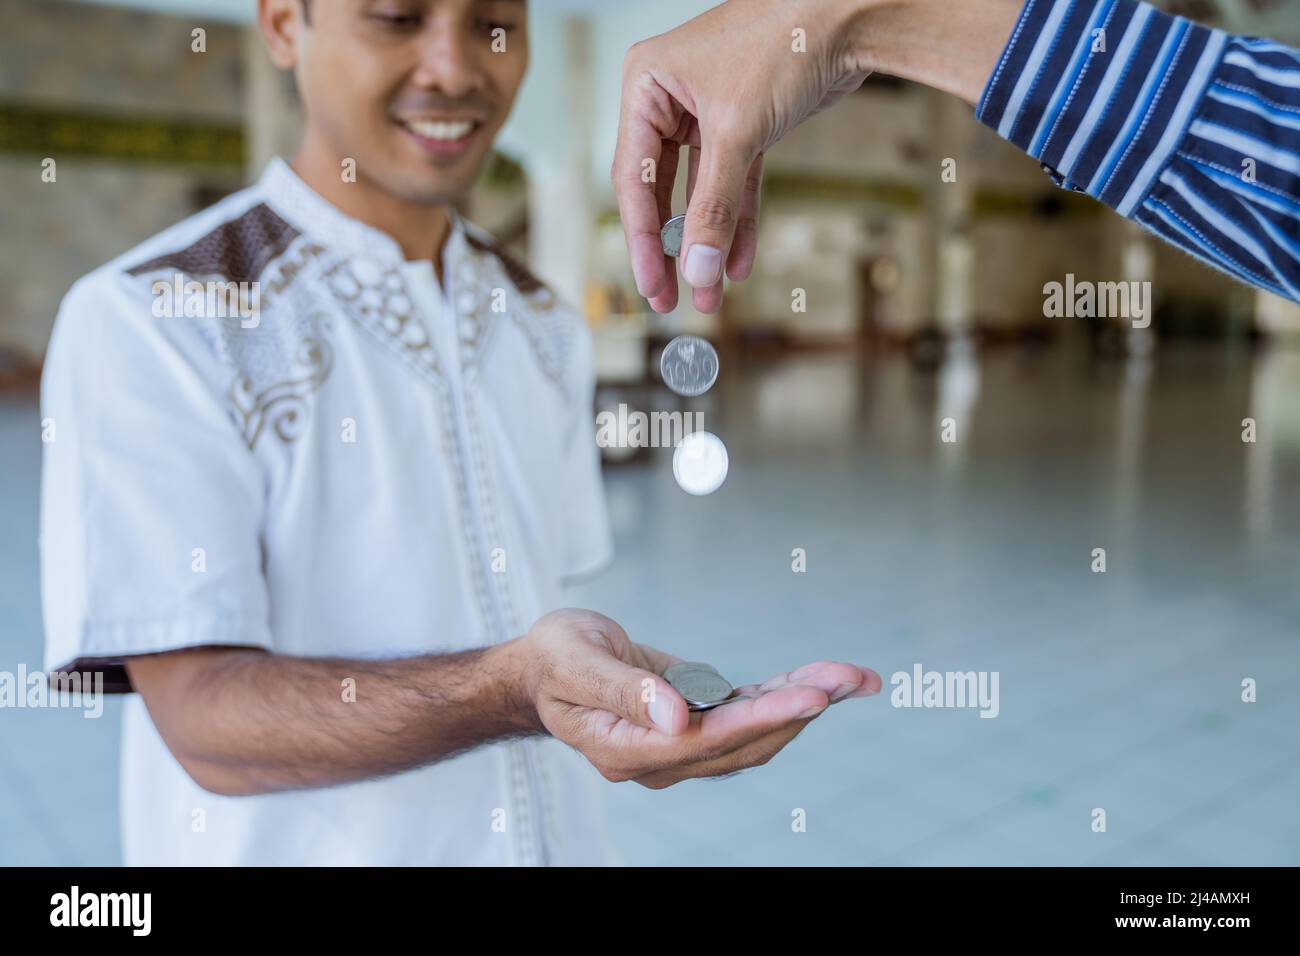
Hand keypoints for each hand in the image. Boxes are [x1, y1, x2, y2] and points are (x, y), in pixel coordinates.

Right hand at [514, 608, 880, 788]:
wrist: (540, 672)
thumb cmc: (552, 659)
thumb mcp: (574, 660)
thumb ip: (622, 689)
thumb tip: (676, 716)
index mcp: (627, 748)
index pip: (707, 740)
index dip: (762, 717)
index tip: (812, 694)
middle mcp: (660, 758)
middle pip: (745, 740)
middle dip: (802, 706)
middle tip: (852, 677)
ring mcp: (679, 746)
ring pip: (755, 732)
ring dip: (804, 702)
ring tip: (853, 676)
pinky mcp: (694, 725)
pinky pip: (747, 715)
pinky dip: (784, 694)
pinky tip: (820, 679)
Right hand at [612, 0, 1021, 314]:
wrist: (849, 14)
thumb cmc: (783, 41)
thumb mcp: (737, 132)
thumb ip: (713, 206)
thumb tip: (697, 268)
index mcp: (647, 86)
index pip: (633, 177)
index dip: (641, 238)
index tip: (650, 285)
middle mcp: (671, 99)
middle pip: (663, 191)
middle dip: (674, 248)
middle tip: (671, 299)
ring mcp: (709, 114)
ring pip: (702, 194)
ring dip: (709, 243)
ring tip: (709, 294)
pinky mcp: (746, 126)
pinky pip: (735, 185)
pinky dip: (740, 222)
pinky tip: (739, 262)